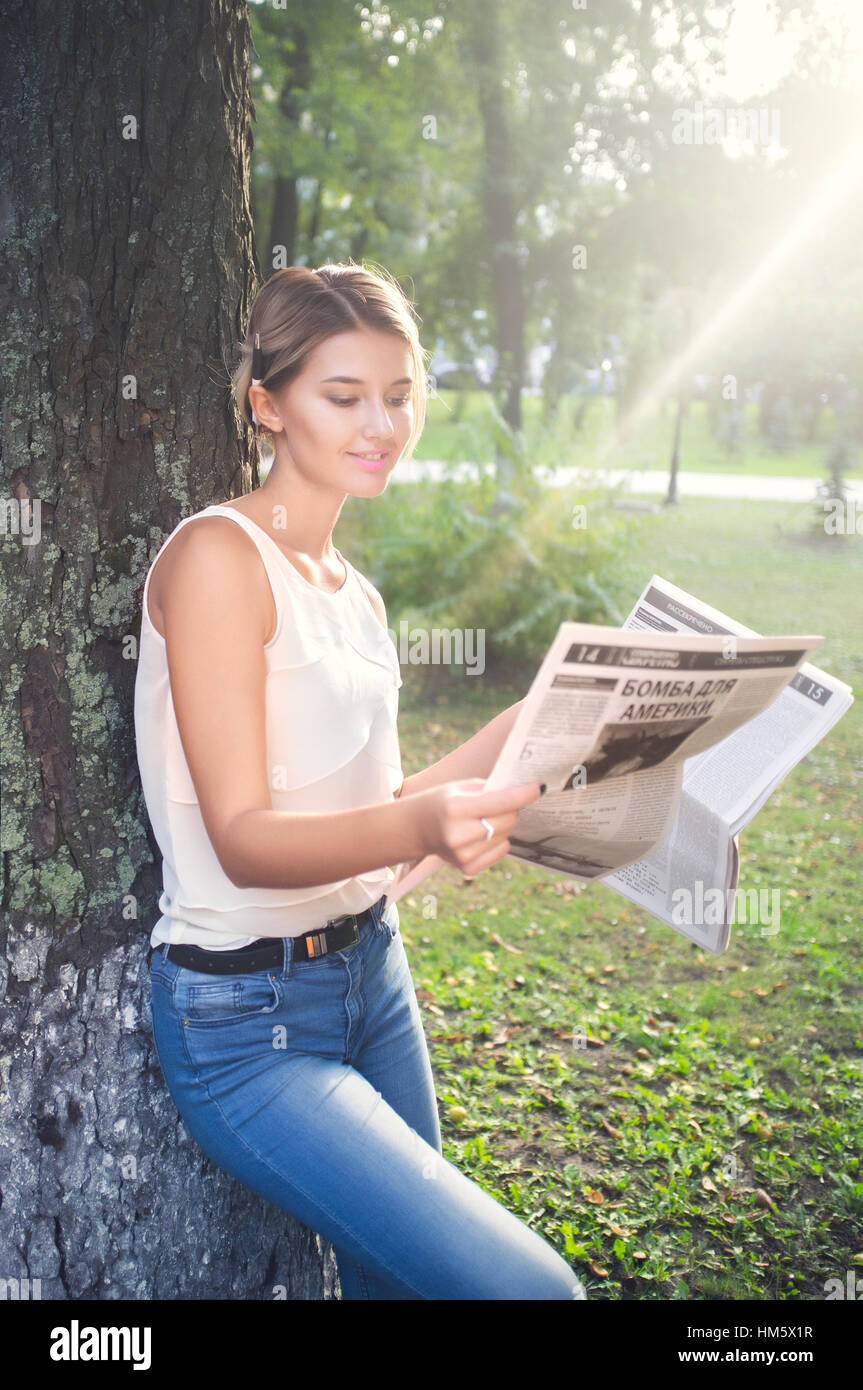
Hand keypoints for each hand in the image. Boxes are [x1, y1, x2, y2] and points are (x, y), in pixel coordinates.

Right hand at [416, 777, 542, 876]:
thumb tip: (524, 792)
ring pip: (506, 835)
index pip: (500, 802)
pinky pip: (501, 851)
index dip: (523, 794)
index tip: (539, 788)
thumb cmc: (442, 802)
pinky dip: (498, 841)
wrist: (416, 829)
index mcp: (456, 808)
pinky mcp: (467, 867)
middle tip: (502, 803)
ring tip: (483, 819)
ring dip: (503, 825)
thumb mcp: (461, 788)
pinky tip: (481, 835)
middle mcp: (458, 834)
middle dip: (512, 809)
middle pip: (508, 820)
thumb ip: (490, 789)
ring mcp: (463, 854)